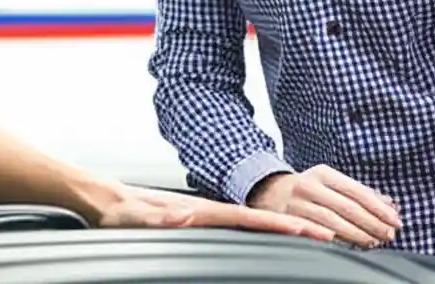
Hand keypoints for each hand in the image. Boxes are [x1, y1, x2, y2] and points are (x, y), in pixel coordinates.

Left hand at [96, 185, 334, 241]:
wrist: (107, 200)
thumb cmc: (120, 212)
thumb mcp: (137, 218)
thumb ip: (161, 219)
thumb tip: (185, 216)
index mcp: (199, 211)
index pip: (247, 218)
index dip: (278, 225)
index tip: (308, 230)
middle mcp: (205, 211)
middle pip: (258, 219)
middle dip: (294, 225)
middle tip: (328, 234)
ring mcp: (203, 215)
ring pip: (251, 222)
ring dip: (282, 226)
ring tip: (312, 233)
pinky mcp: (197, 221)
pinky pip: (237, 226)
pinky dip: (261, 227)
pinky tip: (272, 233)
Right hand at [247, 166, 400, 247]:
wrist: (267, 191)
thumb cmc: (308, 189)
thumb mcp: (331, 184)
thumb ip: (360, 193)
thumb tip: (390, 204)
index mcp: (323, 174)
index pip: (356, 191)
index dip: (378, 207)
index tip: (395, 220)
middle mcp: (308, 186)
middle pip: (346, 207)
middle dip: (372, 223)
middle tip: (389, 235)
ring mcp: (296, 204)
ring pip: (332, 222)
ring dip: (357, 234)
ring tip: (374, 242)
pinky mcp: (288, 220)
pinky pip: (316, 233)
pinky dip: (336, 240)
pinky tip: (350, 245)